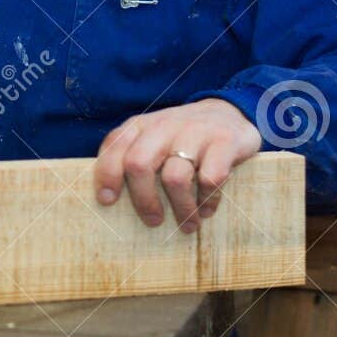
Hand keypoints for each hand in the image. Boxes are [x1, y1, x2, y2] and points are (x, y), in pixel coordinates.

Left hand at [94, 98, 262, 233]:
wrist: (229, 112)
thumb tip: (111, 201)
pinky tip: (207, 209)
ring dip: (182, 209)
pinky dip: (207, 201)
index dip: (106, 175)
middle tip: (153, 221)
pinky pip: (210, 179)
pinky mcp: (224, 142)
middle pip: (139, 164)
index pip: (114, 146)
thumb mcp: (153, 139)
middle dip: (143, 200)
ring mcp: (194, 132)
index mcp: (142, 126)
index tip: (107, 202)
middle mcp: (164, 126)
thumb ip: (132, 157)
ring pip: (175, 178)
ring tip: (188, 224)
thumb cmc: (182, 138)